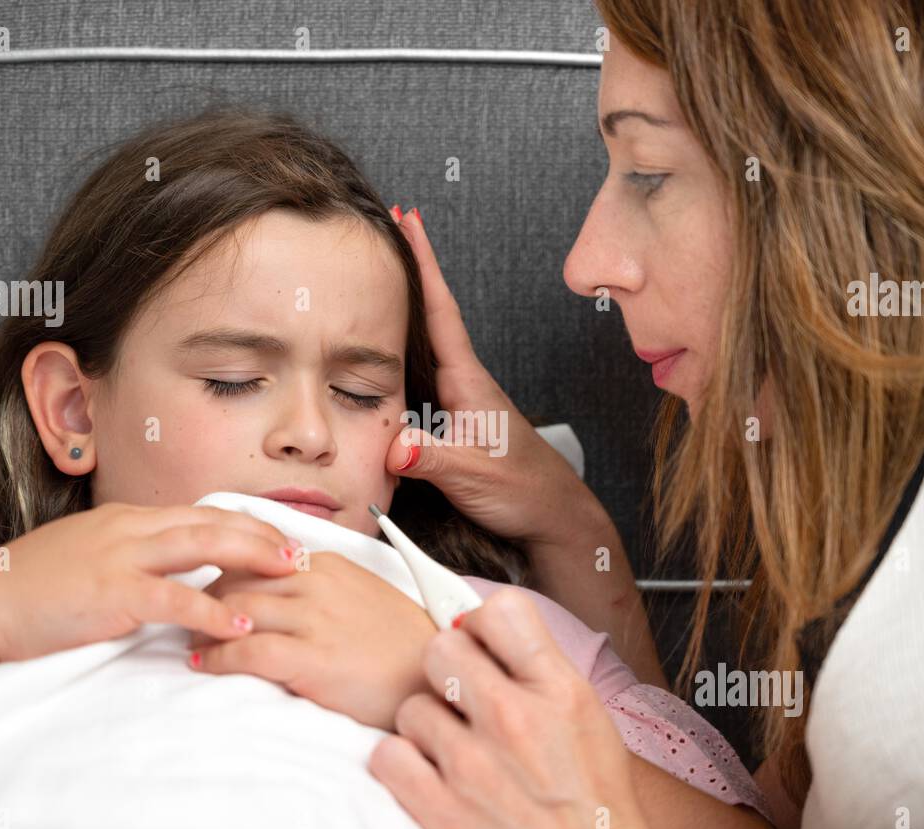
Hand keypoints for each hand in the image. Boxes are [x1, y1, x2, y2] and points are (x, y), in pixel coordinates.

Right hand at [0, 502, 298, 663]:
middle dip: (262, 533)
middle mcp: (130, 528)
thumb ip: (131, 559)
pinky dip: (213, 611)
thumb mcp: (88, 559)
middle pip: (212, 521)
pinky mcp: (112, 593)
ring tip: (292, 572)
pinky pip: (175, 599)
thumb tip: (169, 571)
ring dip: (253, 557)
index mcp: (127, 520)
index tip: (281, 536)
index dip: (246, 524)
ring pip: (202, 545)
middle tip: (304, 551)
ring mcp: (121, 556)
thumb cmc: (32, 590)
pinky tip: (243, 625)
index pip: (201, 513)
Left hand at [187, 550, 438, 729]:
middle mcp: (317, 583)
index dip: (224, 571)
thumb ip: (322, 585)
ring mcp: (314, 620)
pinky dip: (216, 656)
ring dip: (203, 626)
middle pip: (238, 578)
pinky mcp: (312, 658)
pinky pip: (248, 651)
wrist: (435, 675)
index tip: (207, 588)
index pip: (256, 555)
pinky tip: (202, 663)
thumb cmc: (400, 643)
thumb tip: (283, 586)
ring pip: (237, 609)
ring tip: (188, 639)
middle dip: (205, 596)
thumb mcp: (362, 595)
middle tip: (187, 614)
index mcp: (328, 564)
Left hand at [367, 587, 664, 828]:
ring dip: (428, 726)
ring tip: (458, 749)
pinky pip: (388, 755)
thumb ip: (539, 668)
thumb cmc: (594, 802)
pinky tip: (432, 775)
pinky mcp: (440, 809)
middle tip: (464, 698)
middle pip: (442, 647)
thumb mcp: (587, 716)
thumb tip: (486, 628)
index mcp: (559, 692)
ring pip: (412, 706)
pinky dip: (405, 765)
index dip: (484, 624)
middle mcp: (515, 720)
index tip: (482, 642)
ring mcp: (472, 766)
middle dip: (450, 671)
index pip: (501, 610)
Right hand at [385, 207, 603, 545]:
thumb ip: (432, 457)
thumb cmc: (523, 488)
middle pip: (426, 315)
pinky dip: (398, 358)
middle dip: (405, 271)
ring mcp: (458, 399)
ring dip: (399, 312)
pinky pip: (418, 378)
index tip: (407, 219)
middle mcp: (462, 381)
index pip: (440, 309)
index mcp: (467, 379)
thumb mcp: (472, 472)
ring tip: (371, 279)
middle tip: (382, 228)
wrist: (551, 514)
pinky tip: (380, 359)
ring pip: (420, 347)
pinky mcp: (452, 420)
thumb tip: (394, 443)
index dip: (422, 264)